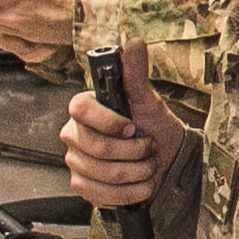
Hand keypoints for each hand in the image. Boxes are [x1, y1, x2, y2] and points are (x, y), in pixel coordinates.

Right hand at [62, 79, 171, 207]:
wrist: (164, 161)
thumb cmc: (154, 128)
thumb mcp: (149, 101)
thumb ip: (136, 75)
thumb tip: (133, 44)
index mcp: (85, 109)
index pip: (80, 110)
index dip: (109, 122)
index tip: (133, 127)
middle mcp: (74, 134)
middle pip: (97, 148)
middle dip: (134, 152)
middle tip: (148, 148)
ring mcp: (76, 161)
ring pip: (104, 174)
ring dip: (137, 173)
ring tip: (147, 165)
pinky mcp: (82, 186)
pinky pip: (102, 195)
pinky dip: (130, 193)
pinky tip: (140, 184)